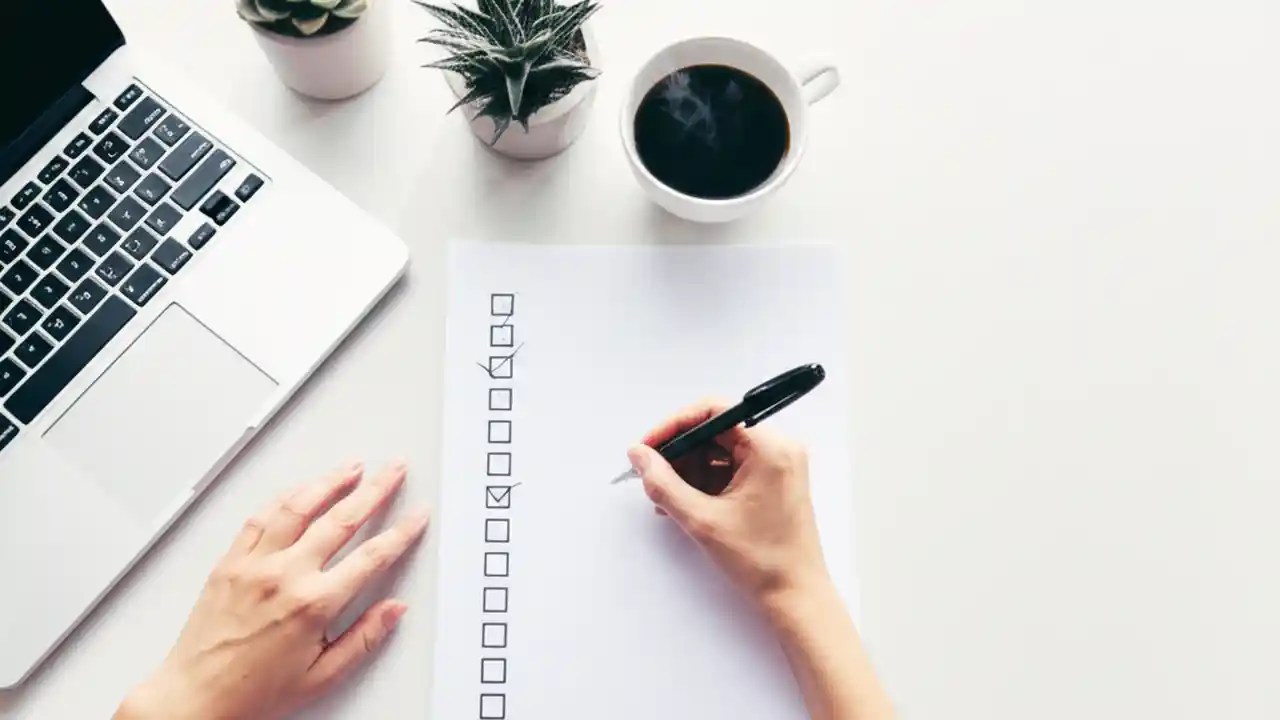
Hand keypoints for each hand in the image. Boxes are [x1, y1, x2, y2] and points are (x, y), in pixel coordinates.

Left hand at [115, 462, 429, 719]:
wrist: (195, 699)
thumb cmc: (253, 694)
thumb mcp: (322, 675)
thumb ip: (364, 638)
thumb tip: (394, 611)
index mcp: (313, 605)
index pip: (372, 557)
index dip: (401, 532)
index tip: (416, 516)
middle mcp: (284, 577)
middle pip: (341, 519)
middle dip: (375, 489)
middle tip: (394, 470)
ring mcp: (254, 565)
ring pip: (299, 506)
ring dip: (330, 481)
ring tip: (352, 467)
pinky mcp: (229, 563)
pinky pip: (260, 517)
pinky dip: (285, 496)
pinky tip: (300, 489)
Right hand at [628, 401, 830, 614]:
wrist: (795, 597)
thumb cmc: (761, 560)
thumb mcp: (702, 520)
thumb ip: (664, 483)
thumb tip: (638, 456)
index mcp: (769, 447)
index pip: (713, 411)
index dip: (674, 425)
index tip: (648, 447)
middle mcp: (778, 448)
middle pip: (716, 431)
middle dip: (680, 453)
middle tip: (651, 475)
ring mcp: (777, 465)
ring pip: (720, 451)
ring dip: (689, 470)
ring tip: (664, 497)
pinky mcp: (773, 482)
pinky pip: (731, 468)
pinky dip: (705, 482)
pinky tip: (682, 503)